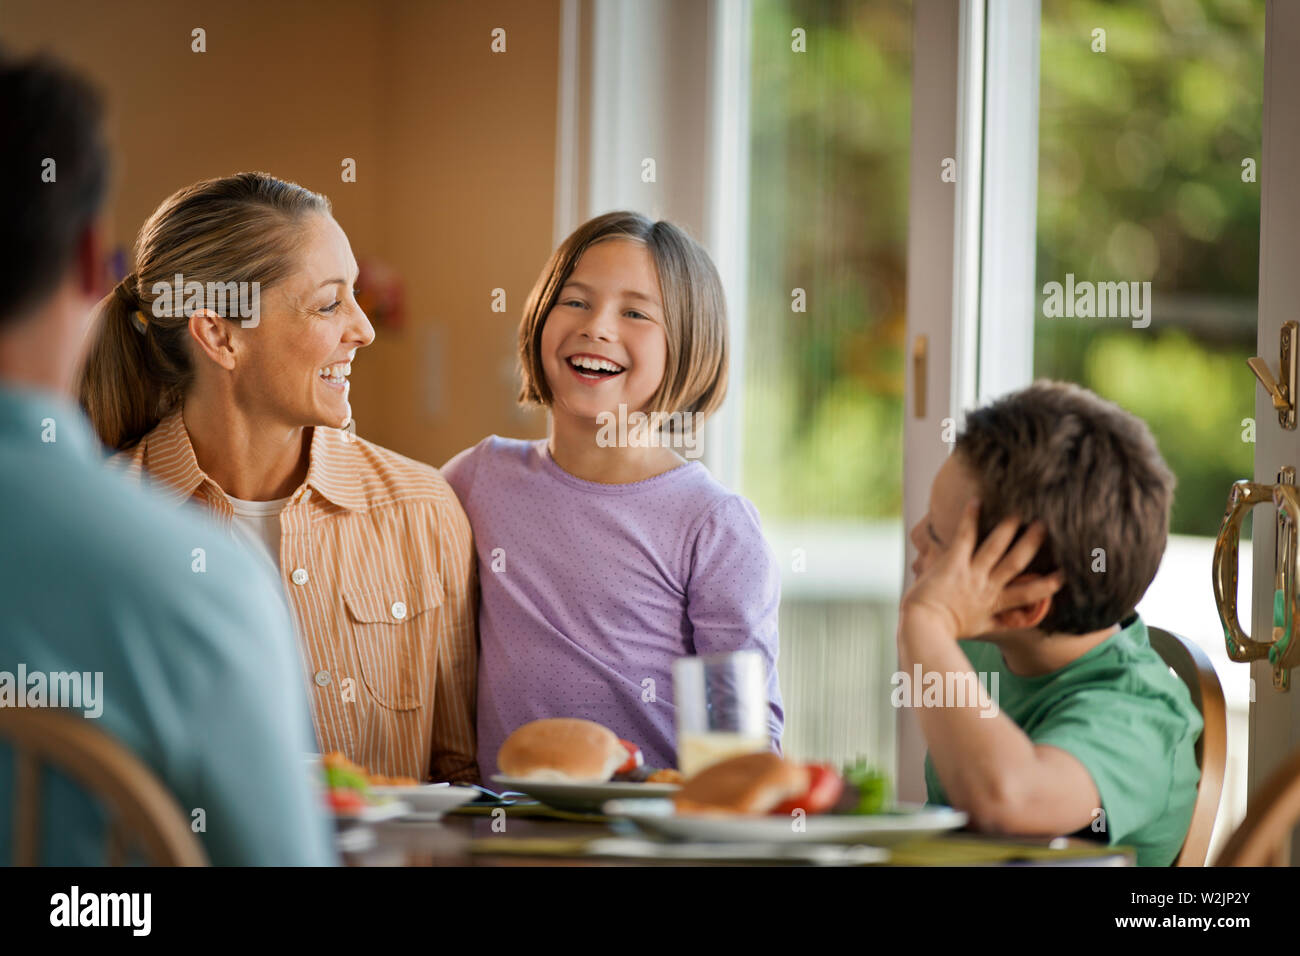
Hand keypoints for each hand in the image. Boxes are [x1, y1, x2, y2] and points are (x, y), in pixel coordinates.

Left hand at [901, 498, 1064, 638]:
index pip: (1030, 593)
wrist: (922, 626)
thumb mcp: (980, 628)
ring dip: (1009, 528)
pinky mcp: (952, 563)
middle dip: (1032, 543)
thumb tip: (1022, 620)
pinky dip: (970, 518)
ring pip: (996, 547)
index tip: (1067, 573)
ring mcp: (970, 573)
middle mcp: (987, 585)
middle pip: (1016, 562)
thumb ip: (1002, 621)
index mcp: (995, 602)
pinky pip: (964, 537)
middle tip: (1047, 525)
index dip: (1049, 584)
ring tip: (1021, 511)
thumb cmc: (948, 628)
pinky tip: (976, 501)